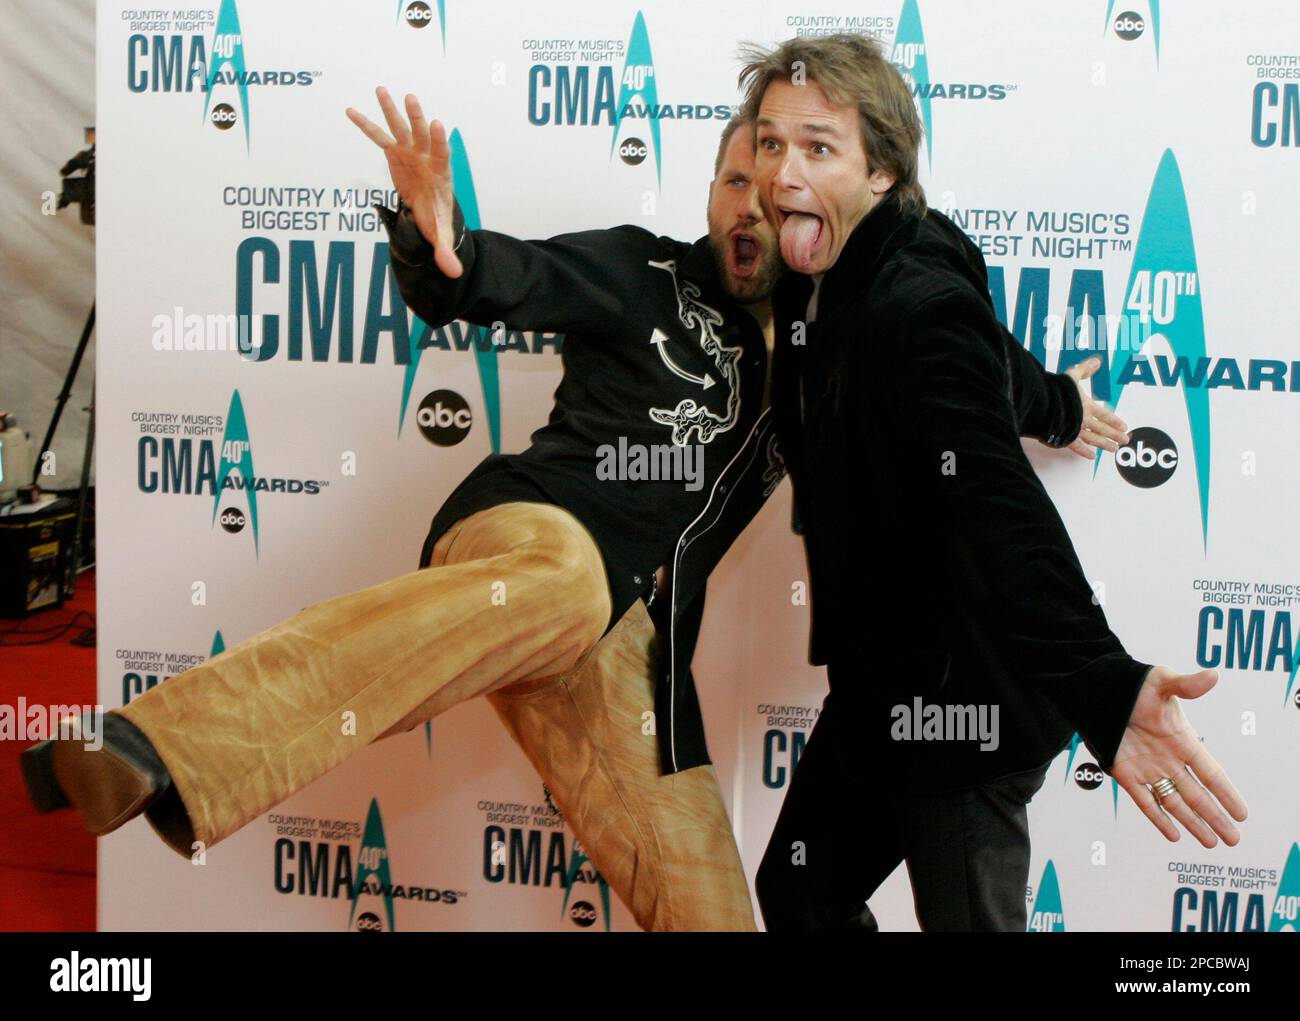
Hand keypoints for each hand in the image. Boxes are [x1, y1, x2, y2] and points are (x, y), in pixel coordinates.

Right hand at [345, 87, 461, 277]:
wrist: (429, 206)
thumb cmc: (437, 216)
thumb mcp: (440, 235)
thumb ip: (446, 252)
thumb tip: (454, 274)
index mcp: (440, 173)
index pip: (442, 154)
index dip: (440, 140)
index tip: (438, 124)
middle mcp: (426, 157)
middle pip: (422, 135)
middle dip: (416, 118)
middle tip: (411, 99)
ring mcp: (410, 151)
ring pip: (401, 128)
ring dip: (391, 110)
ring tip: (381, 90)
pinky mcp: (395, 152)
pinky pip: (378, 137)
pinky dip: (365, 125)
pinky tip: (350, 111)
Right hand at [1061, 357, 1129, 458]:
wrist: (1043, 403)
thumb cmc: (1057, 390)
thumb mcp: (1072, 376)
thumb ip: (1084, 369)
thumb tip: (1097, 361)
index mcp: (1086, 405)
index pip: (1105, 414)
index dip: (1115, 420)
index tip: (1124, 426)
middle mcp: (1084, 419)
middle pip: (1103, 428)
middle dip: (1115, 435)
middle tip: (1125, 440)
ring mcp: (1075, 429)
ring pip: (1094, 439)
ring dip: (1105, 444)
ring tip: (1114, 449)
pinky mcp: (1065, 436)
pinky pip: (1076, 446)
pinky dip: (1084, 452)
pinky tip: (1091, 456)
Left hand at [1110, 666, 1247, 846]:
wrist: (1098, 689)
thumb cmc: (1134, 684)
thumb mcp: (1162, 682)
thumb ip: (1187, 684)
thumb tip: (1213, 675)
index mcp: (1182, 739)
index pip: (1211, 772)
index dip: (1226, 793)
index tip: (1242, 813)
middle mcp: (1168, 759)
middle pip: (1197, 794)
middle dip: (1215, 817)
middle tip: (1234, 840)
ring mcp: (1147, 768)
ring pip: (1175, 802)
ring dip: (1192, 822)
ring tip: (1211, 842)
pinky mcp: (1124, 773)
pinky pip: (1145, 801)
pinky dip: (1158, 818)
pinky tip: (1174, 835)